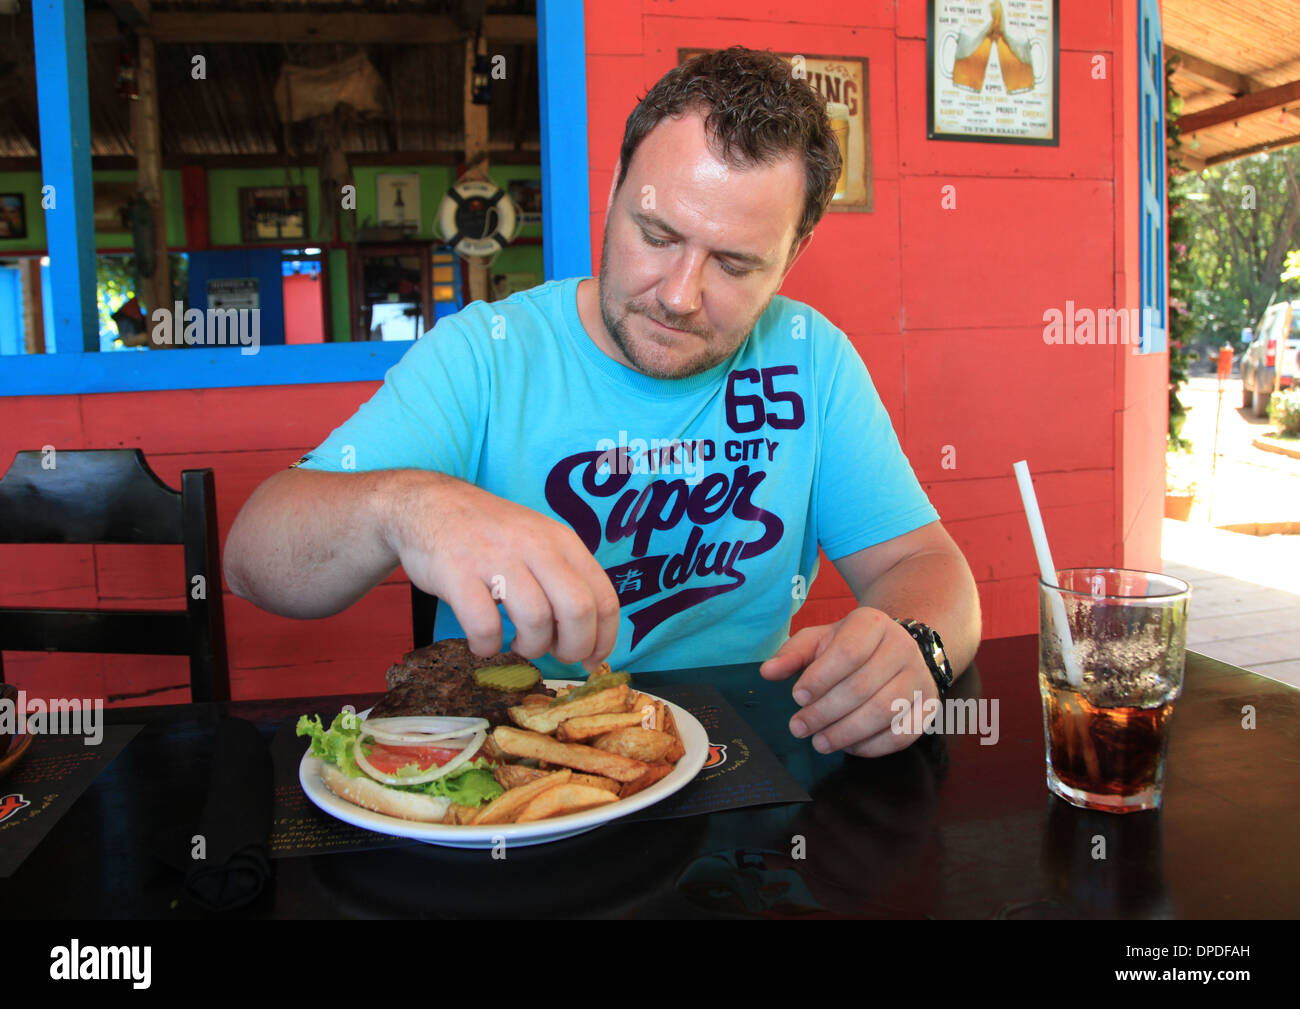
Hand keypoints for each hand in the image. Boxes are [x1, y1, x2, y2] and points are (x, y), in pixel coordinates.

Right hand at [385, 475, 619, 668]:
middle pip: (578, 610)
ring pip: (536, 620)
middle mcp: (535, 546)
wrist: (429, 503)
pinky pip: (484, 626)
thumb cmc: (490, 535)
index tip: (591, 660)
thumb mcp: (539, 541)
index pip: (605, 598)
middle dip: (573, 647)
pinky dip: (487, 646)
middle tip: (554, 654)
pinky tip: (483, 641)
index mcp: (562, 541)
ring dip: (531, 647)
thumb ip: (565, 579)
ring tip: (517, 643)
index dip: (603, 640)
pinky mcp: (458, 573)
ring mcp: (496, 558)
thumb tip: (589, 638)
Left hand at [759, 607, 939, 756]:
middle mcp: (902, 648)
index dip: (820, 679)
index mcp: (873, 624)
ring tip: (819, 742)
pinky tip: (849, 747)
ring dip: (846, 733)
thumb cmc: (851, 645)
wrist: (898, 647)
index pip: (849, 653)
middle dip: (825, 713)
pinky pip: (903, 734)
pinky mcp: (929, 707)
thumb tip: (768, 672)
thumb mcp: (820, 640)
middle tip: (799, 728)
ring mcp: (920, 678)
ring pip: (883, 713)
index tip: (797, 697)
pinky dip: (873, 746)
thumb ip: (793, 654)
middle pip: (863, 688)